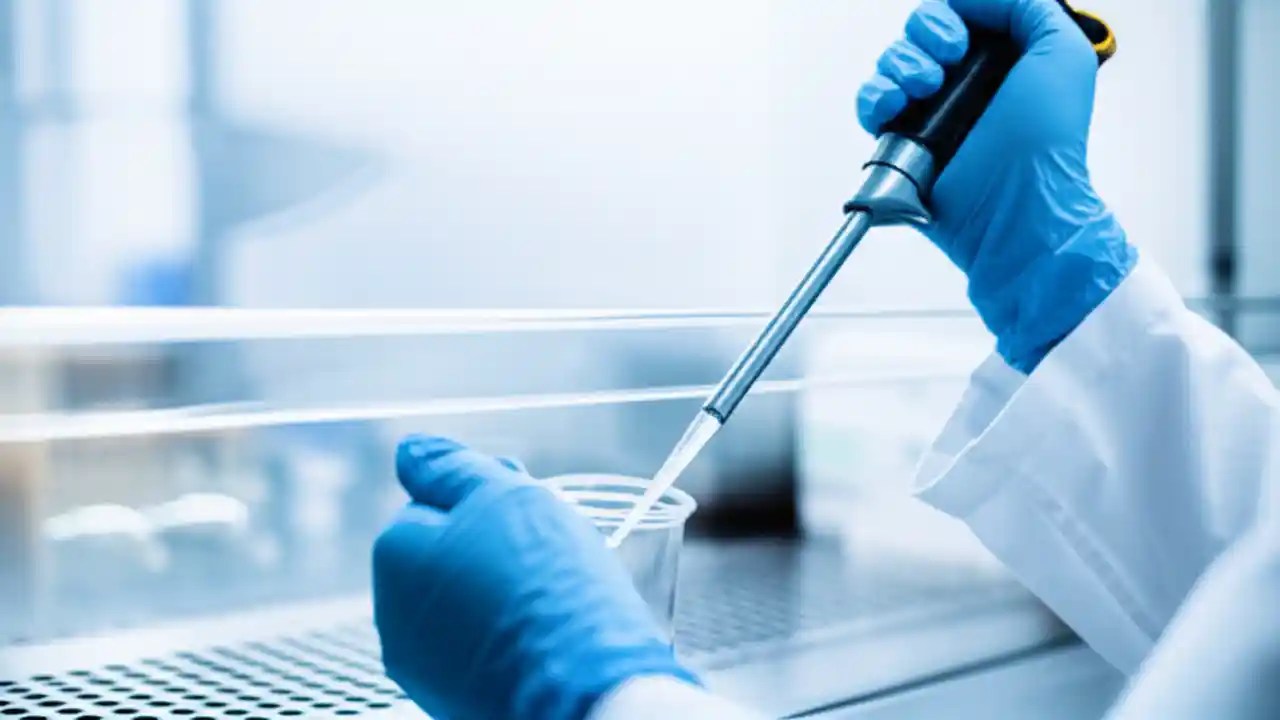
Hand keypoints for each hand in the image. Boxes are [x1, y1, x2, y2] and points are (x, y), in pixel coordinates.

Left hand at [372, 436, 696, 719]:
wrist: (587, 694)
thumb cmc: (550, 589)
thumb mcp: (503, 495)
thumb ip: (450, 467)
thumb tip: (410, 450)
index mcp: (395, 555)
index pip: (437, 503)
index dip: (489, 498)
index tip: (529, 509)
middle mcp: (395, 617)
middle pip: (449, 555)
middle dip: (495, 544)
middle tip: (550, 550)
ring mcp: (424, 668)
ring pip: (468, 604)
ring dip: (506, 593)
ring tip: (555, 598)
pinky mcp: (456, 703)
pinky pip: (484, 651)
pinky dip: (513, 639)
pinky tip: (548, 638)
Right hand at [857, 0, 1135, 371]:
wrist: (1015, 206)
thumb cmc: (1045, 142)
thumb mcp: (1061, 52)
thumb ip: (1027, 6)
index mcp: (1000, 59)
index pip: (956, 12)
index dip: (949, 14)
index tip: (963, 39)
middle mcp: (964, 83)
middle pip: (918, 30)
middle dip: (925, 36)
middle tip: (947, 64)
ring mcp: (930, 113)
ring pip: (891, 62)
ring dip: (901, 66)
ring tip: (925, 91)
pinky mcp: (900, 143)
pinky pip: (869, 103)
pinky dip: (874, 97)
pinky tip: (894, 107)